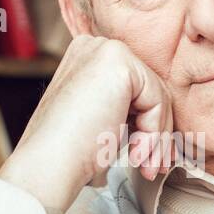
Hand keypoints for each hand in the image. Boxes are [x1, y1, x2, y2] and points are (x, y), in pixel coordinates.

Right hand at [0, 35, 174, 210]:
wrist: (49, 165)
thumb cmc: (70, 153)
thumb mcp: (103, 120)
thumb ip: (127, 108)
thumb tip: (163, 123)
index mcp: (87, 59)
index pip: (136, 87)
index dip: (147, 124)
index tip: (148, 156)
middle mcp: (95, 47)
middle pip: (150, 89)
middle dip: (157, 133)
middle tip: (152, 165)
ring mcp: (106, 51)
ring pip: (158, 96)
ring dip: (156, 138)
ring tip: (141, 164)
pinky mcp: (119, 64)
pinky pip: (158, 100)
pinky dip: (154, 132)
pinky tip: (134, 152)